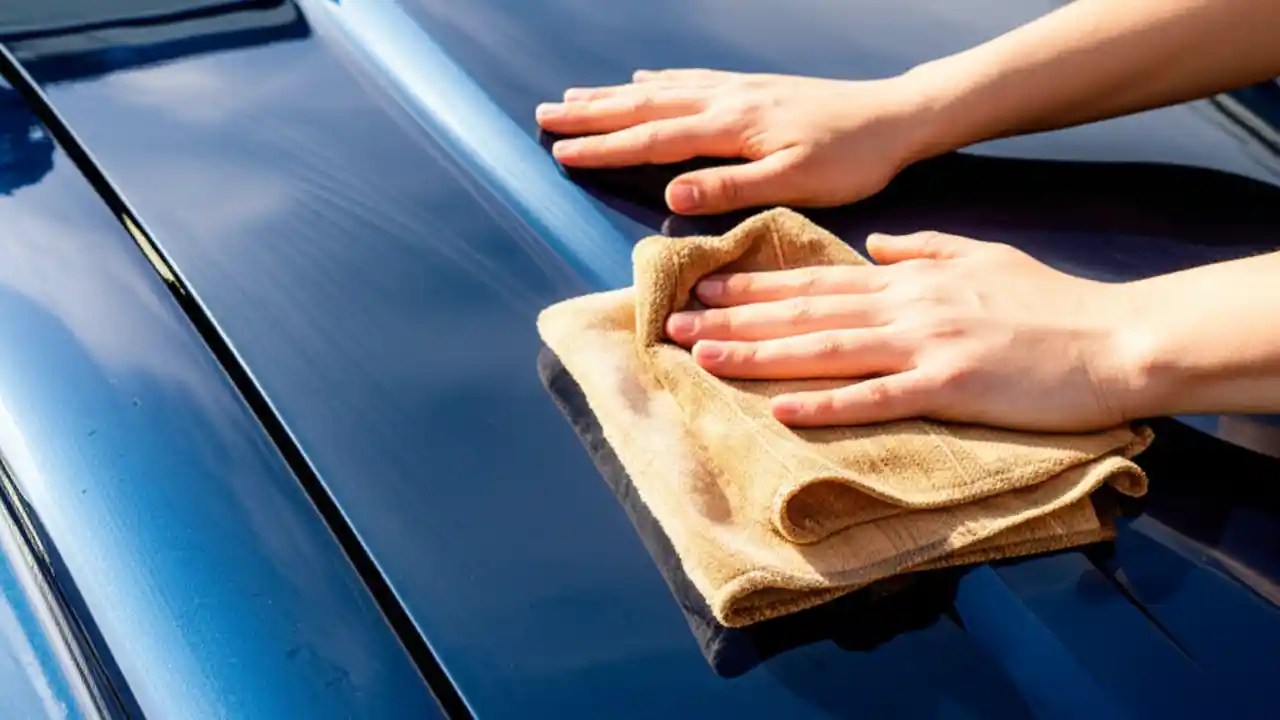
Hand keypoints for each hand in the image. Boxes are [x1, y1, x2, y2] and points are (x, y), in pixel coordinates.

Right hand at [535, 69, 931, 214]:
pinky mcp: (753, 88)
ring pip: (662, 89)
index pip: (654, 140)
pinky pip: (691, 79)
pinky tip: (645, 79)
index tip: (561, 152)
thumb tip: (671, 193)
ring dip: (614, 96)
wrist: (895, 117)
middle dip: (591, 114)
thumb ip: (732, 187)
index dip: (605, 148)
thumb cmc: (851, 159)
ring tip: (575, 97)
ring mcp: (738, 90)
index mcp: (732, 127)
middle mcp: (727, 100)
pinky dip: (659, 80)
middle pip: (645, 106)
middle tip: (544, 117)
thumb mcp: (796, 183)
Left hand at [664, 231, 1148, 430]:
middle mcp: (906, 306)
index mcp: (910, 278)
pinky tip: (781, 409)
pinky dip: (826, 405)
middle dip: (736, 318)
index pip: (818, 281)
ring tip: (705, 359)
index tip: (707, 289)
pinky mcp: (948, 388)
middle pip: (805, 312)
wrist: (1115, 340)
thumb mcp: (982, 256)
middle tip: (678, 324)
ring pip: (825, 350)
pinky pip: (875, 398)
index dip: (756, 286)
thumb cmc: (1051, 304)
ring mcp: (925, 346)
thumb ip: (923, 247)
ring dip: (760, 354)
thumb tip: (873, 243)